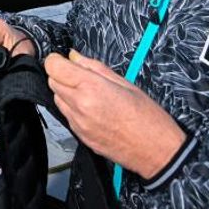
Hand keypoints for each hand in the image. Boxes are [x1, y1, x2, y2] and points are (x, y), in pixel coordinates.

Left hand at [45, 50, 184, 178]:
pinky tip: (91, 108)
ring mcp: (78, 124)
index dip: (56, 60)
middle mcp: (79, 106)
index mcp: (91, 88)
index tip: (64, 60)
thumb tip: (74, 57)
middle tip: (80, 75)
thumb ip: (95, 67)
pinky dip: (72, 108)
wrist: (157, 152)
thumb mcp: (125, 83)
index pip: (53, 67)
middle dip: (61, 75)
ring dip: (65, 92)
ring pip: (57, 99)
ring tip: (88, 93)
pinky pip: (66, 115)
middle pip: (52, 82)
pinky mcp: (80, 137)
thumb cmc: (148, 117)